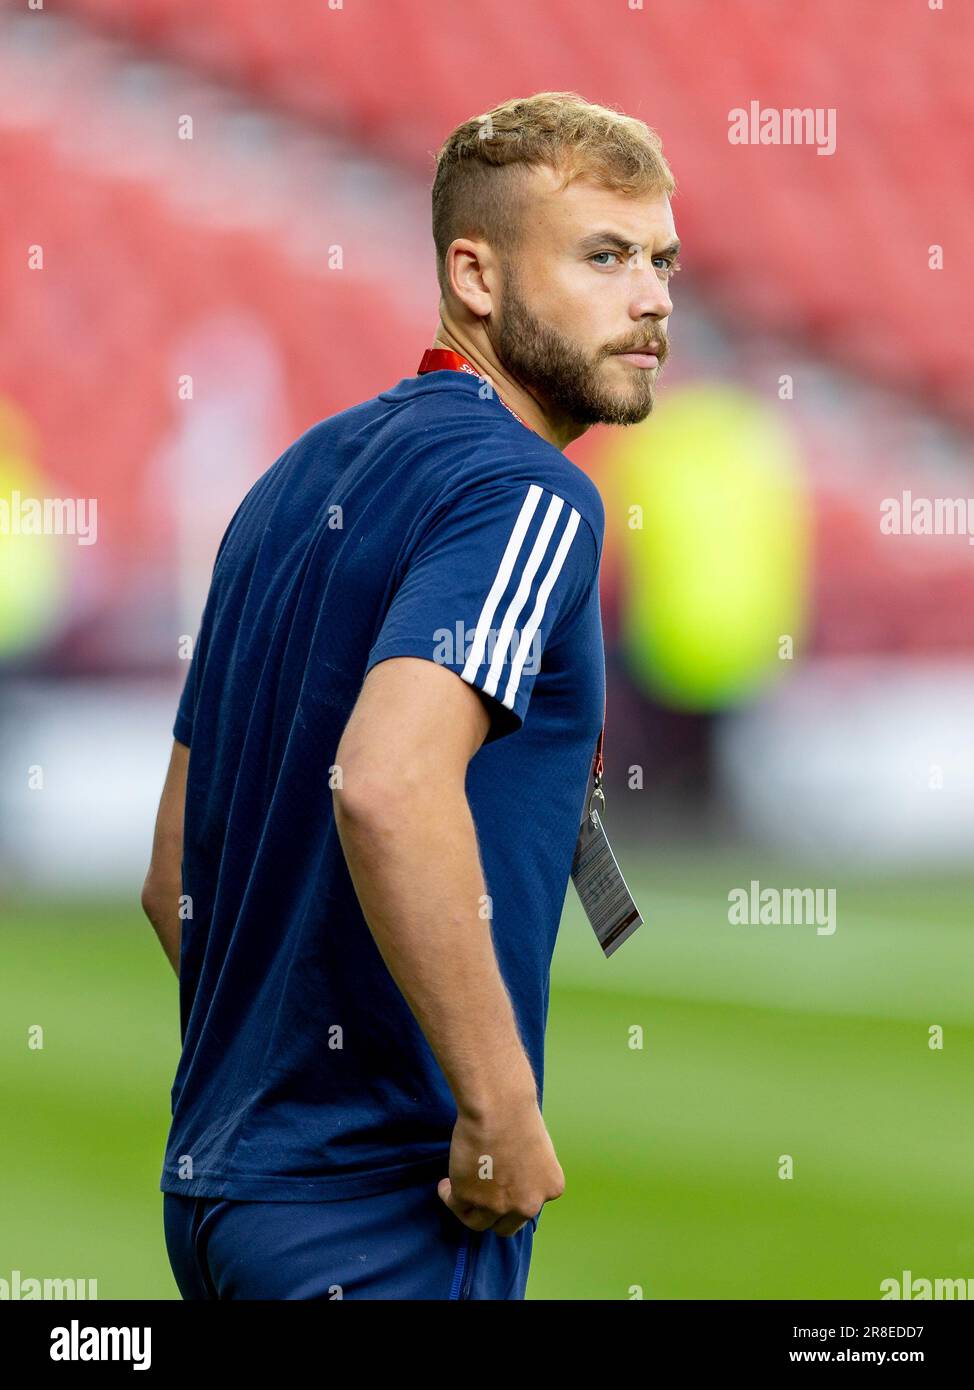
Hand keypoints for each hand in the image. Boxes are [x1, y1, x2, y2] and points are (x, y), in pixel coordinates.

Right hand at [437, 1093, 564, 1236]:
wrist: (499, 1106)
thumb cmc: (517, 1114)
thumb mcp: (538, 1149)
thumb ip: (529, 1172)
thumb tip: (510, 1180)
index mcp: (551, 1188)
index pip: (529, 1207)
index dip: (510, 1198)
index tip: (498, 1188)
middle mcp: (529, 1204)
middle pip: (506, 1226)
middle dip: (493, 1213)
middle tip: (480, 1195)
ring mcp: (498, 1205)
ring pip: (478, 1223)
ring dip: (468, 1209)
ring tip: (457, 1188)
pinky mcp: (468, 1198)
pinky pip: (454, 1205)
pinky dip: (448, 1195)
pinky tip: (446, 1183)